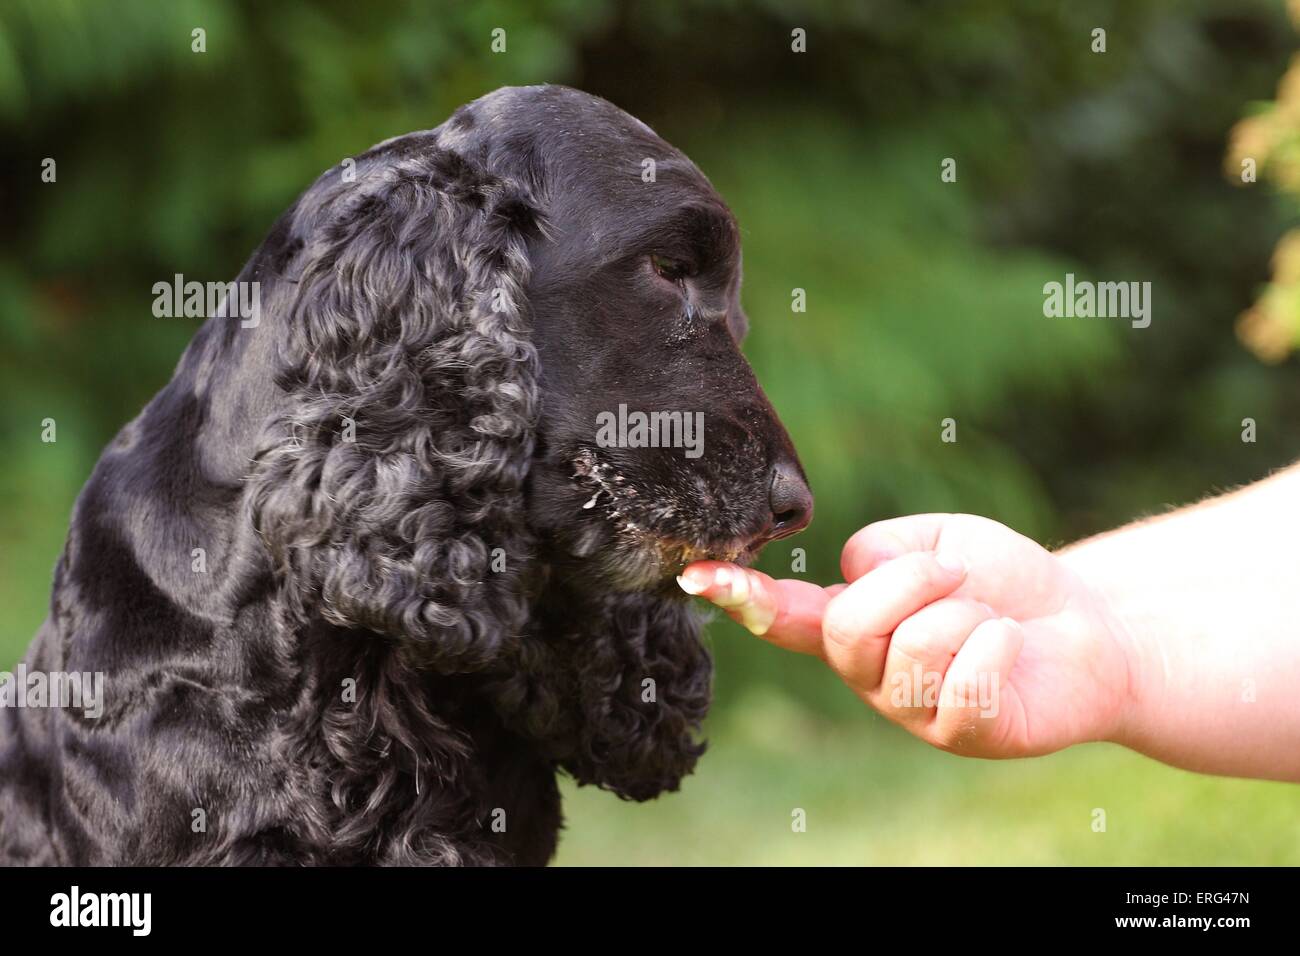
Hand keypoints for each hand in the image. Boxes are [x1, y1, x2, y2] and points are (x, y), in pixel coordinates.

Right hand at [678, 513, 1136, 758]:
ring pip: (914, 646)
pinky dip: (999, 645)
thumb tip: (861, 579)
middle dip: (914, 582)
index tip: (697, 574)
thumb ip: (884, 549)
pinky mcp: (962, 735)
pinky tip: (1012, 647)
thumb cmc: (1001, 582)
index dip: (738, 593)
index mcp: (850, 620)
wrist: (1085, 626)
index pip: (782, 612)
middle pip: (849, 625)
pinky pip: (965, 683)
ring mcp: (910, 710)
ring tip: (989, 619)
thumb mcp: (937, 537)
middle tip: (955, 578)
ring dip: (968, 612)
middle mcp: (867, 671)